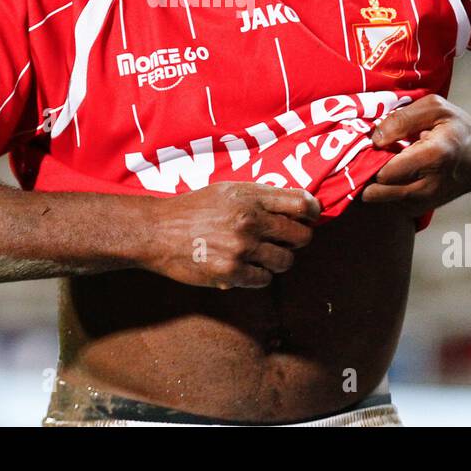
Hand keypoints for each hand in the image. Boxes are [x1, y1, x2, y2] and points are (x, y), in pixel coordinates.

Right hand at [140, 182, 320, 289]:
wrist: (157, 231)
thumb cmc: (192, 209)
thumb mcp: (227, 190)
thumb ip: (260, 196)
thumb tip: (296, 206)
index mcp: (250, 197)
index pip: (301, 203)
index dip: (313, 212)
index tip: (310, 217)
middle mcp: (250, 221)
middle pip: (301, 236)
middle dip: (298, 239)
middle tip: (287, 240)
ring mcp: (241, 249)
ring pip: (286, 261)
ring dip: (279, 260)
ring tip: (264, 255)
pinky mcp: (231, 273)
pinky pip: (264, 280)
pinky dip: (260, 276)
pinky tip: (247, 267)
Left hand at [359, 94, 470, 215]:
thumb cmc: (459, 128)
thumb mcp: (435, 108)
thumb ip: (401, 119)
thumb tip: (375, 139)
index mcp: (433, 156)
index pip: (385, 171)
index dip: (371, 157)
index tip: (372, 145)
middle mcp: (428, 185)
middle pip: (377, 192)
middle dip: (368, 174)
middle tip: (371, 157)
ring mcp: (425, 201)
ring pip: (381, 200)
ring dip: (375, 183)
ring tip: (385, 163)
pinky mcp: (422, 209)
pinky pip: (391, 203)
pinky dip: (386, 190)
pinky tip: (395, 173)